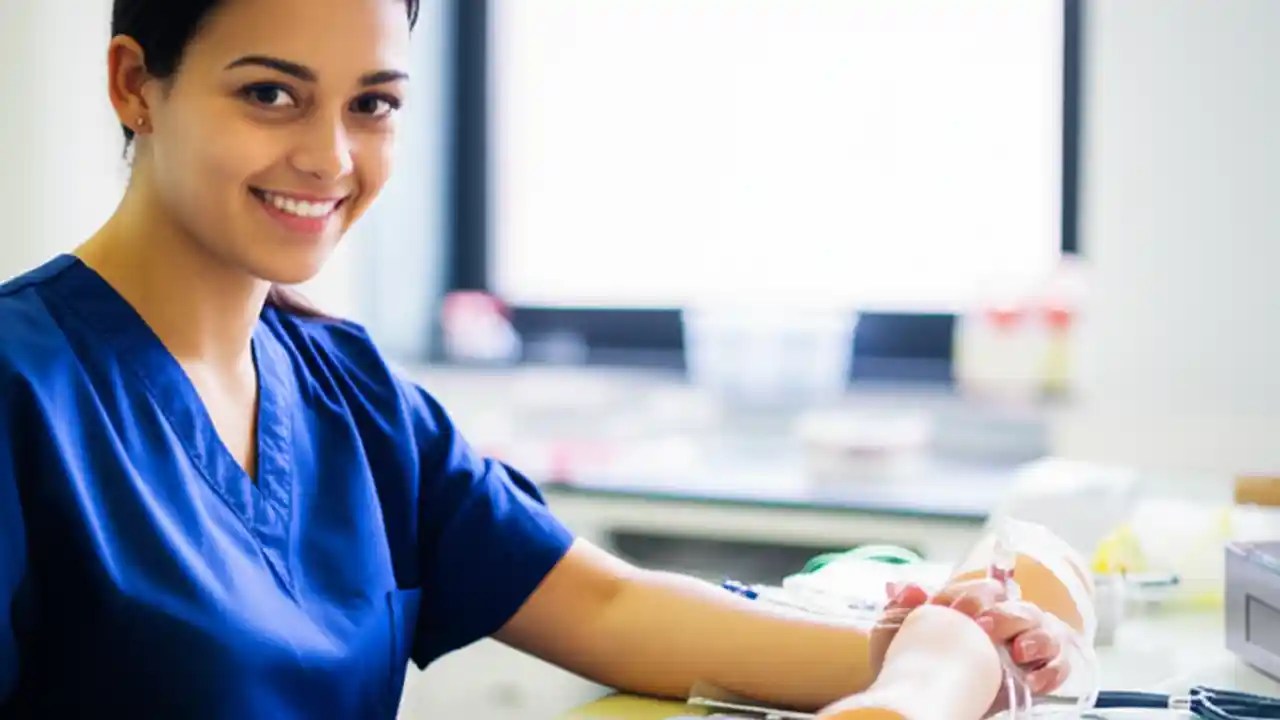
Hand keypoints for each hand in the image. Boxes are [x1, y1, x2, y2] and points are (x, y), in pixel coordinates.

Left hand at [872, 580, 1069, 694]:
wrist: (922, 700)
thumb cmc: (916, 662)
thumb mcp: (900, 635)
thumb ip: (903, 609)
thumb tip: (900, 589)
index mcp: (975, 608)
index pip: (985, 590)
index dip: (974, 595)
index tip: (957, 609)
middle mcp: (1004, 624)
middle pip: (1020, 607)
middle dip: (1006, 615)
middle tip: (985, 628)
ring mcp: (1024, 649)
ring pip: (1047, 632)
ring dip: (1038, 639)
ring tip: (1020, 652)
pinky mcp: (1036, 675)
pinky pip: (1059, 667)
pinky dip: (1052, 672)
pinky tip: (1033, 681)